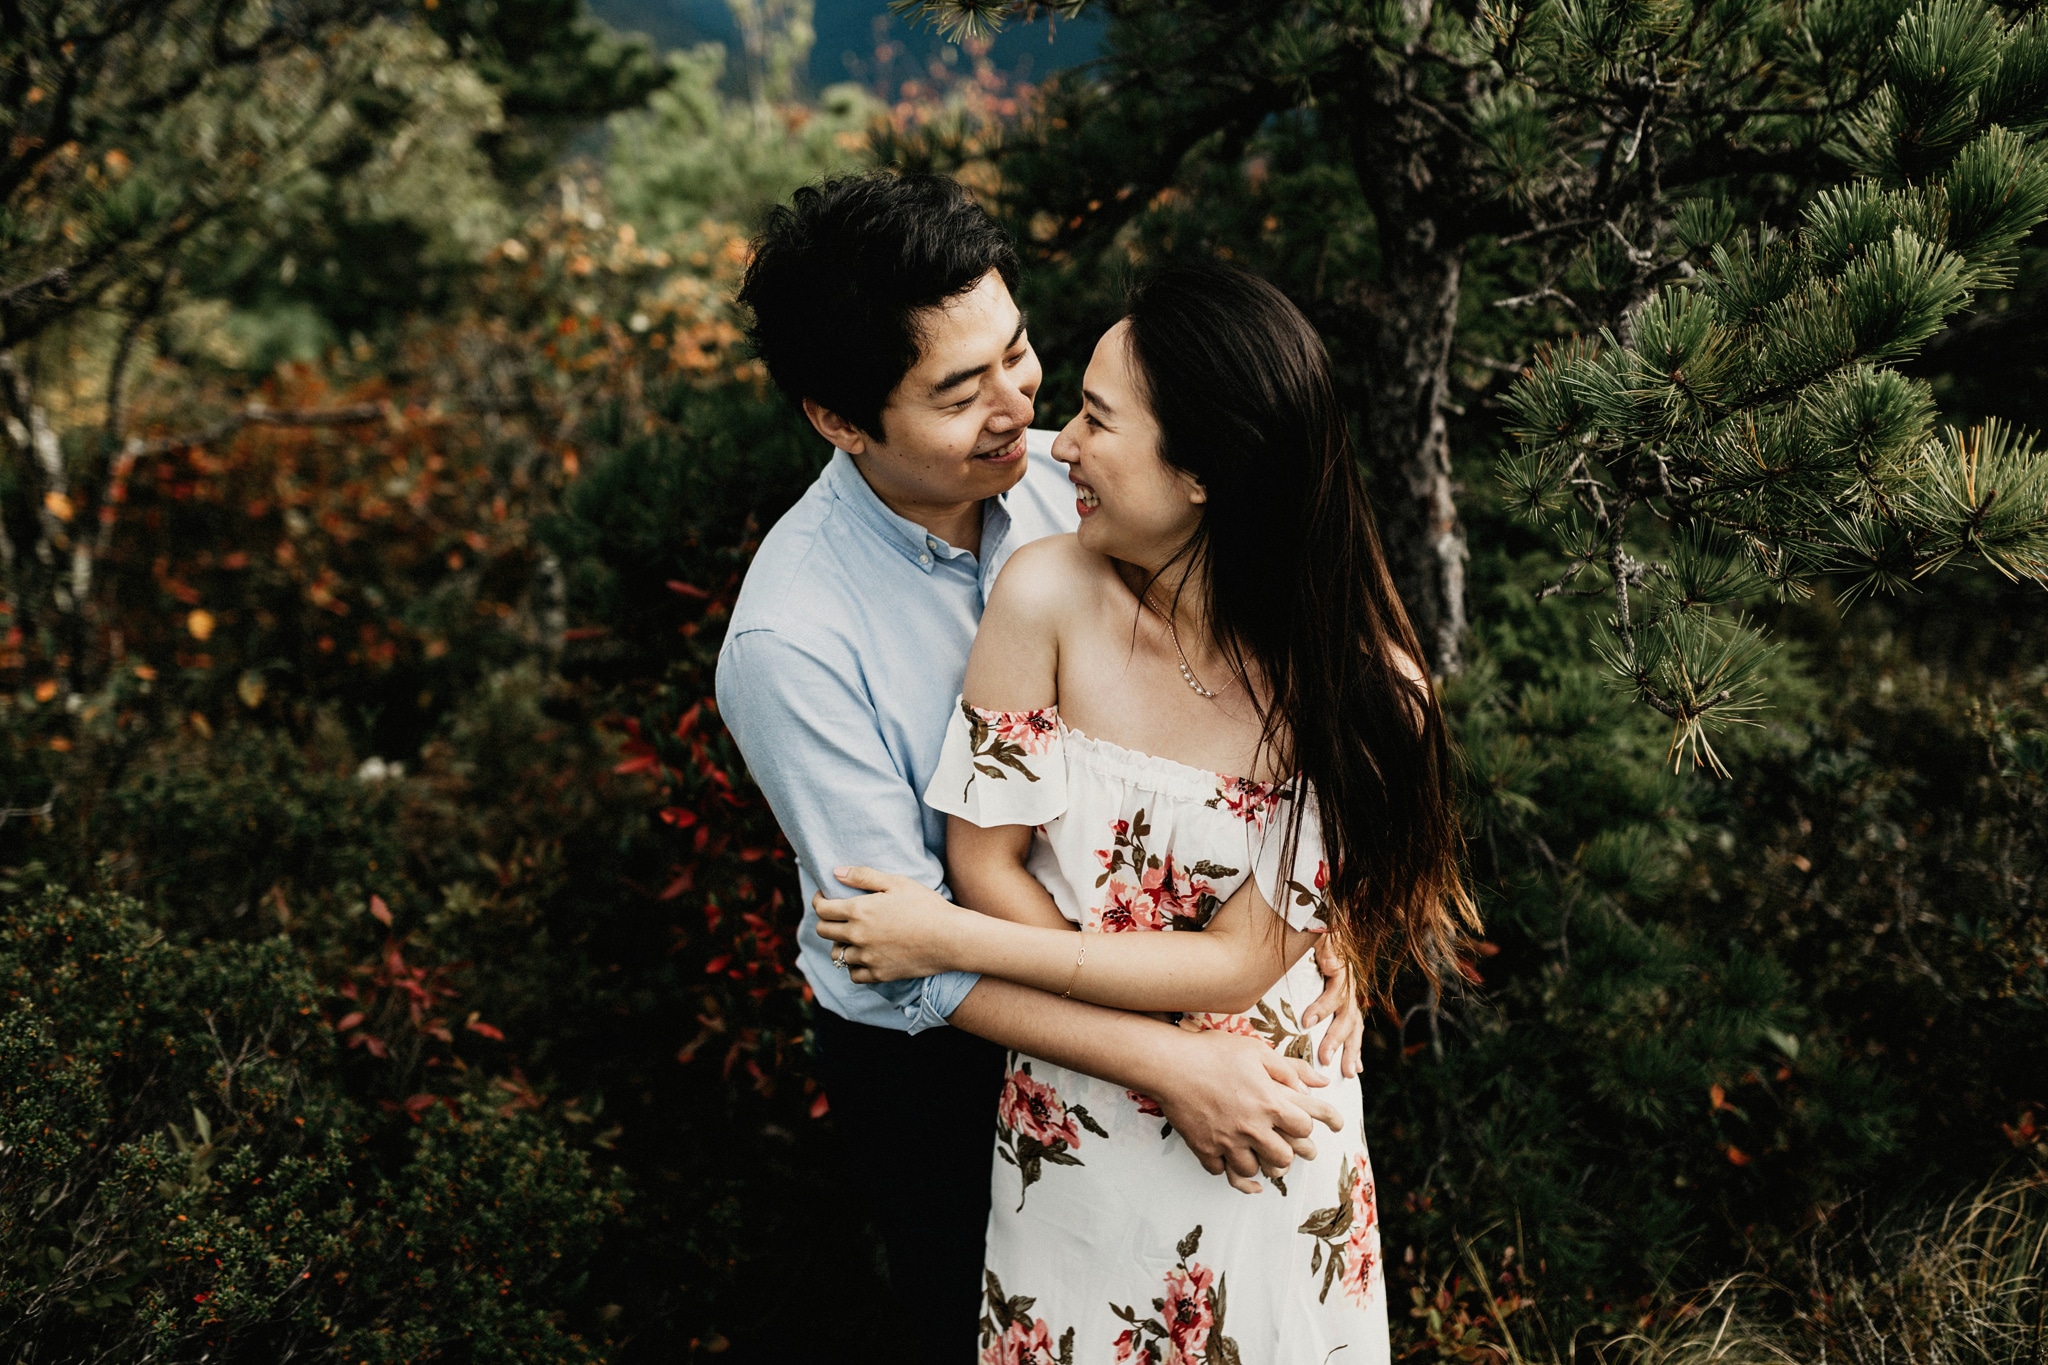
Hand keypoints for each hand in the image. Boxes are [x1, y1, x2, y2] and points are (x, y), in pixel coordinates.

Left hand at [813, 866, 967, 981]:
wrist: (950, 938)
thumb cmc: (926, 905)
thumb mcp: (897, 882)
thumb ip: (864, 876)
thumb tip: (836, 872)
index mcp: (859, 910)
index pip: (822, 909)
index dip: (819, 900)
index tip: (825, 897)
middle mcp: (857, 935)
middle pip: (824, 931)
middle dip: (826, 921)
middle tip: (838, 916)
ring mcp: (867, 957)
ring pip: (837, 955)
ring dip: (841, 945)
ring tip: (853, 937)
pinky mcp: (879, 974)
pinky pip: (854, 974)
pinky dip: (854, 966)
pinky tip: (863, 957)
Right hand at [1147, 1028, 1344, 1195]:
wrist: (1169, 1064)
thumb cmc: (1213, 1052)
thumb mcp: (1256, 1051)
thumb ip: (1290, 1070)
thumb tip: (1320, 1082)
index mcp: (1269, 1102)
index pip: (1304, 1128)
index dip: (1311, 1127)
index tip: (1314, 1125)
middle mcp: (1251, 1127)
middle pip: (1283, 1158)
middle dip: (1288, 1153)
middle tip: (1287, 1148)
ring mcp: (1226, 1141)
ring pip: (1253, 1171)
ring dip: (1259, 1165)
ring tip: (1258, 1156)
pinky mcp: (1204, 1149)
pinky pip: (1222, 1173)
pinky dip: (1230, 1172)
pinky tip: (1234, 1168)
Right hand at [1302, 934, 1363, 1078]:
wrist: (1310, 913)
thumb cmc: (1302, 945)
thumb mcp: (1302, 976)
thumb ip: (1303, 997)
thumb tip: (1289, 1018)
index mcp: (1342, 992)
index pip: (1352, 1025)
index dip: (1354, 1047)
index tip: (1354, 1070)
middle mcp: (1347, 987)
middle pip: (1353, 1025)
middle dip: (1350, 1051)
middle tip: (1343, 1072)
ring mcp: (1345, 978)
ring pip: (1345, 1014)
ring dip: (1334, 1037)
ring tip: (1324, 1055)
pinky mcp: (1339, 966)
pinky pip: (1334, 992)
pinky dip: (1321, 1007)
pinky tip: (1308, 1020)